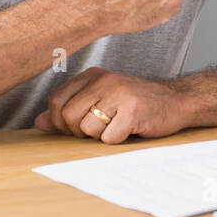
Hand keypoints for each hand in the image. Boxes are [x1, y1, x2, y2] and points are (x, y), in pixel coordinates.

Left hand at [33, 66, 192, 142]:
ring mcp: (120, 94)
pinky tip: (128, 130)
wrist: (177, 101)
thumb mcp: (101, 100)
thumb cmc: (136, 104)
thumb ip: (70, 109)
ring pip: (87, 129)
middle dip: (79, 132)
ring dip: (99, 137)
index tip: (75, 127)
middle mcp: (104, 80)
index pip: (56, 101)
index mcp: (92, 75)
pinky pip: (108, 138)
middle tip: (99, 130)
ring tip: (116, 127)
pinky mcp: (134, 110)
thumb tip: (39, 123)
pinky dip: (116, 141)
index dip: (59, 121)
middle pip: (68, 117)